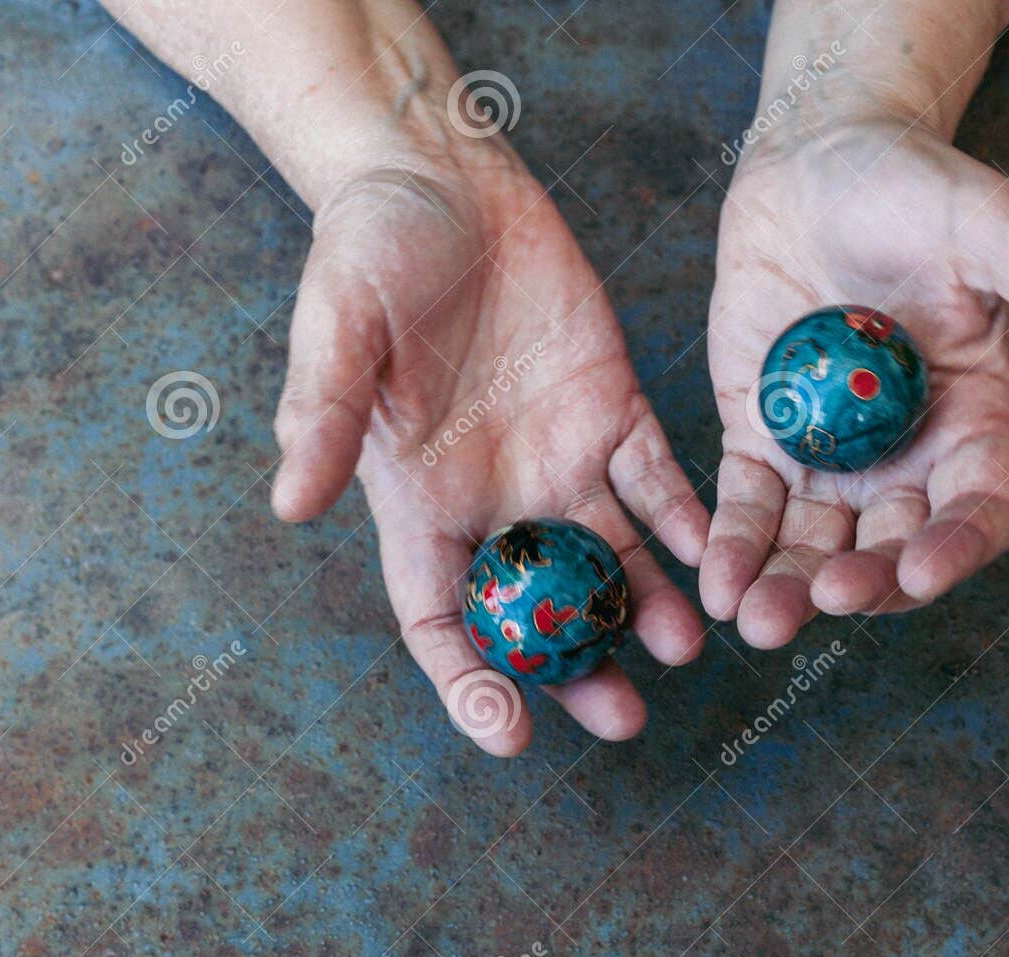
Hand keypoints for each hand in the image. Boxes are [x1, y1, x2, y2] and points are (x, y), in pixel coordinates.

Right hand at [271, 150, 708, 754]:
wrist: (439, 174)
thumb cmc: (368, 247)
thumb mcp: (336, 327)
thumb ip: (324, 415)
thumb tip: (290, 505)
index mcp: (420, 498)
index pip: (440, 616)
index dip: (469, 681)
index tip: (510, 731)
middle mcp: (495, 495)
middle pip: (539, 608)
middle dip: (580, 667)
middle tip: (626, 717)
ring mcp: (560, 456)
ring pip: (612, 557)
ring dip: (650, 606)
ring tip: (689, 642)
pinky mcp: (614, 406)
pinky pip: (658, 479)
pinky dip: (688, 518)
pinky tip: (718, 549)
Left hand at [701, 118, 1008, 647]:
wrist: (816, 160)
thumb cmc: (916, 186)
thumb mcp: (991, 230)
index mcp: (976, 422)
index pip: (977, 509)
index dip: (955, 549)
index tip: (922, 573)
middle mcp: (907, 456)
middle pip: (891, 546)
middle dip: (861, 582)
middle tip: (824, 600)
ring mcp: (833, 454)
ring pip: (815, 543)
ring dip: (788, 587)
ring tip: (756, 622)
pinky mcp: (763, 439)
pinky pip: (750, 507)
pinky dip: (734, 546)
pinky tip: (711, 583)